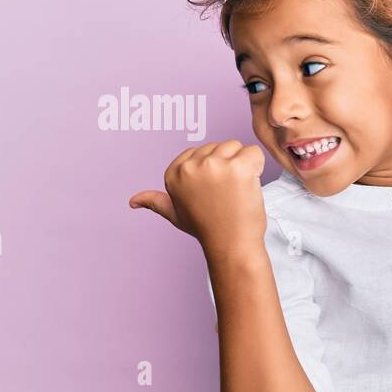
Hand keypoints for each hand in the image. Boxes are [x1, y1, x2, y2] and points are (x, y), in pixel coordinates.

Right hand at [128, 140, 266, 254]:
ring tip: (238, 190)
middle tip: (227, 194)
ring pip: (237, 147)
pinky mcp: (237, 167)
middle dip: (229, 166)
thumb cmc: (208, 229)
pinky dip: (258, 166)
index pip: (201, 151)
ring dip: (244, 165)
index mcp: (173, 173)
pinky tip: (250, 186)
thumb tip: (133, 201)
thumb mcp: (175, 214)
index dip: (214, 170)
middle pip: (220, 146)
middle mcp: (190, 166)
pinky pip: (254, 152)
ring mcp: (213, 165)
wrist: (231, 245)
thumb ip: (156, 202)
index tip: (213, 193)